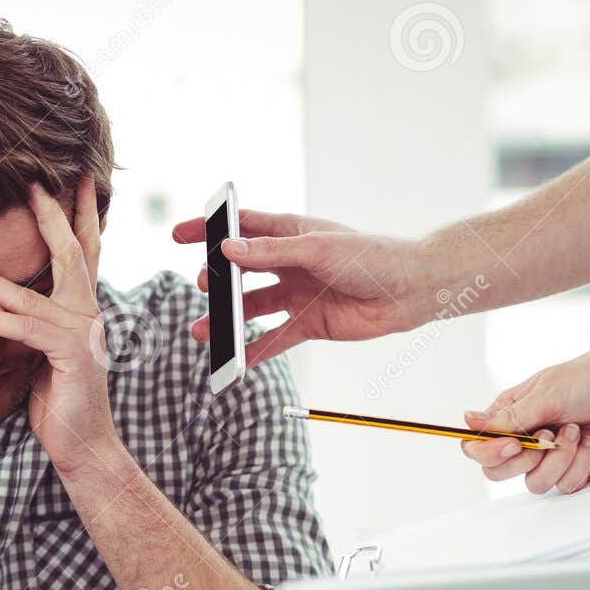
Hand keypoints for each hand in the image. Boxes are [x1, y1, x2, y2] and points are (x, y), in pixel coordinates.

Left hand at [0, 179, 116, 474]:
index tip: (72, 179)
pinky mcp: (69, 357)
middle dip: (53, 216)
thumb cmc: (59, 398)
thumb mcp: (42, 350)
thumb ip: (31, 320)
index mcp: (81, 307)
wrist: (83, 445)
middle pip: (72, 253)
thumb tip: (4, 298)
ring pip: (32, 294)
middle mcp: (87, 312)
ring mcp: (81, 333)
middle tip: (33, 183)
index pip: (81, 250)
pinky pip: (25, 331)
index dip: (77, 214)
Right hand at [171, 209, 429, 365]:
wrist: (411, 291)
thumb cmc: (371, 257)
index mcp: (290, 233)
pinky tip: (235, 361)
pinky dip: (254, 351)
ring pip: (252, 309)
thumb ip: (270, 252)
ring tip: (203, 332)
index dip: (209, 230)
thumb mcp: (317, 249)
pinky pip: (274, 339)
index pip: (241, 228)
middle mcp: (289, 263)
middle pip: (241, 272)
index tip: (179, 235)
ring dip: (227, 321)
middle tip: (202, 287)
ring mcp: (297, 294)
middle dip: (216, 281)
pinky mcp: (309, 323)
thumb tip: (227, 251)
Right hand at [459, 344, 589, 494]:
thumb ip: (509, 417)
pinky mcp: (574, 469)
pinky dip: (579, 466)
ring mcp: (548, 458)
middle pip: (498, 472)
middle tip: (548, 438)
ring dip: (559, 460)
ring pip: (534, 483)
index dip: (489, 453)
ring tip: (575, 432)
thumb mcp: (546, 394)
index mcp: (508, 417)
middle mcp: (524, 440)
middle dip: (527, 460)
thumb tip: (467, 422)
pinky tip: (588, 442)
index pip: (476, 446)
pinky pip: (565, 486)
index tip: (515, 445)